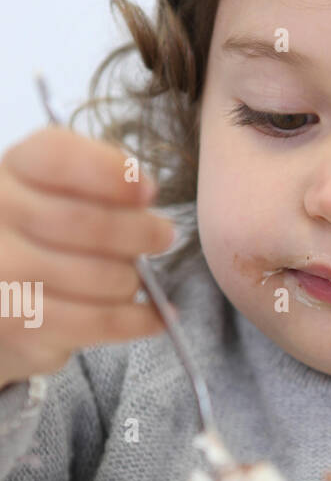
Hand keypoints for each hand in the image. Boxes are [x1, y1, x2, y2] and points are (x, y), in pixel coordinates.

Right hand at [0, 124, 172, 388]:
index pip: (57, 157)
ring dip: (133, 280)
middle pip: (85, 221)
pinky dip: (138, 319)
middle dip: (139, 232)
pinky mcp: (20, 323)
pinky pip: (98, 321)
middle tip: (163, 236)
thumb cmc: (39, 237)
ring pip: (99, 276)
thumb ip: (94, 182)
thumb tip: (144, 193)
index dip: (111, 173)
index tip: (149, 191)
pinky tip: (155, 316)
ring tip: (136, 280)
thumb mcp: (53, 192)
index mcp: (11, 170)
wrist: (5, 298)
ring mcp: (4, 272)